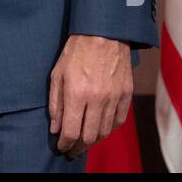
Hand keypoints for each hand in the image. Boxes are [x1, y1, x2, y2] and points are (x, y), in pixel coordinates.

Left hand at [48, 34, 132, 157]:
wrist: (103, 33)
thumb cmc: (76, 51)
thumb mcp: (57, 74)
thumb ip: (55, 103)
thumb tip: (55, 127)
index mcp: (77, 93)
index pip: (71, 131)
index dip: (65, 144)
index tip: (62, 147)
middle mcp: (97, 99)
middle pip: (89, 136)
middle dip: (79, 147)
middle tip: (72, 149)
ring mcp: (114, 97)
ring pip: (106, 131)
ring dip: (94, 140)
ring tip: (85, 141)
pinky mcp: (126, 94)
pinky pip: (119, 120)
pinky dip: (110, 128)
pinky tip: (102, 128)